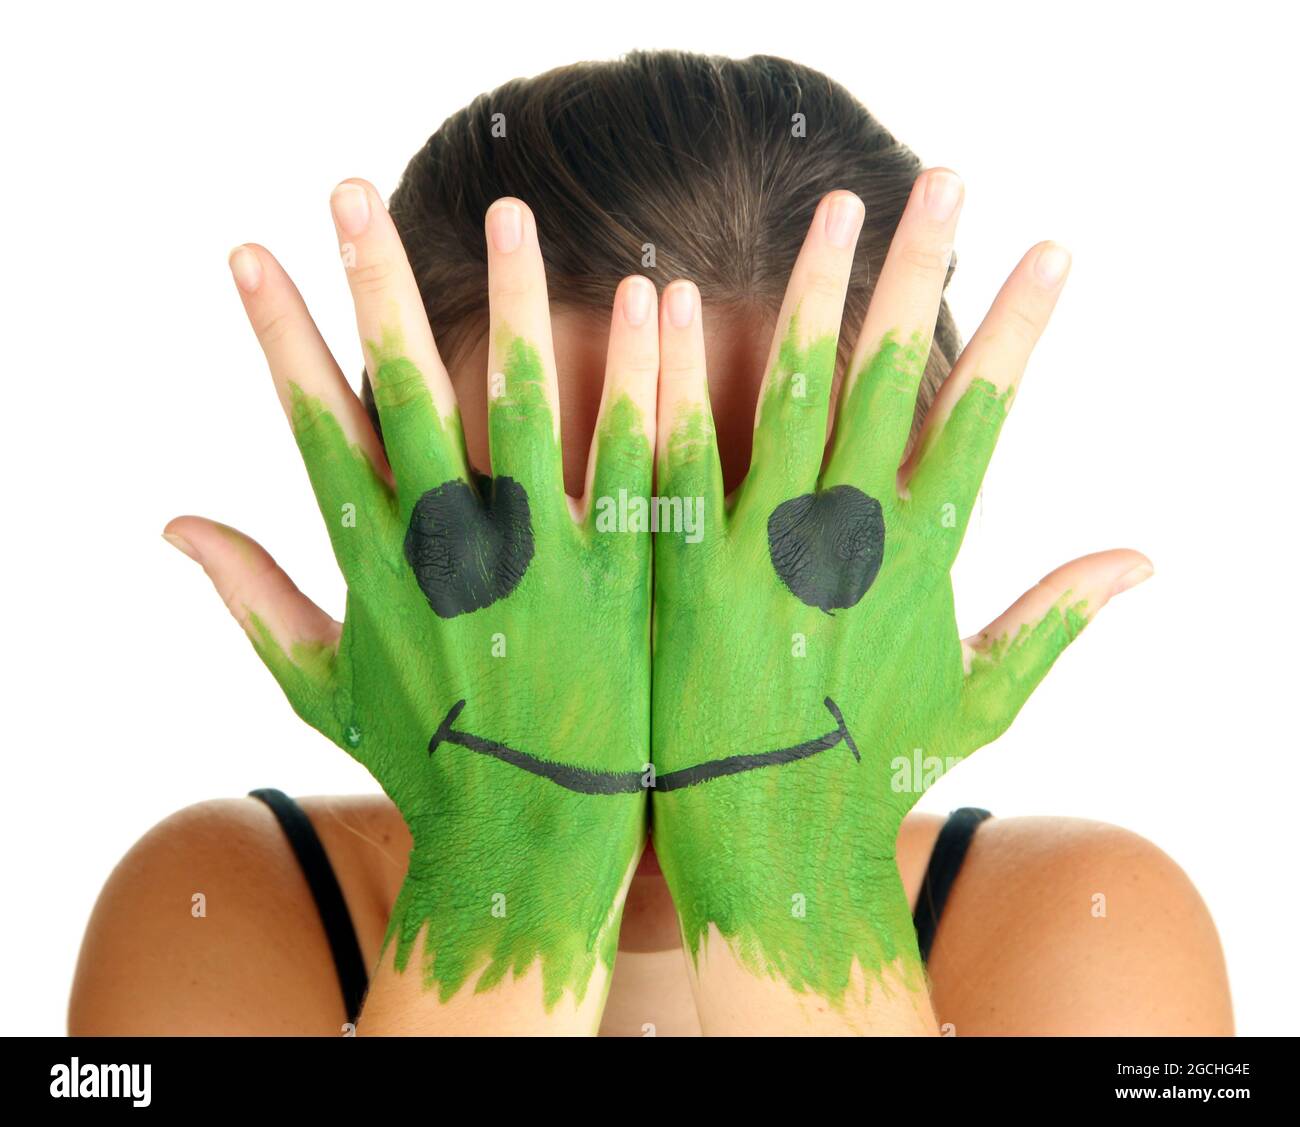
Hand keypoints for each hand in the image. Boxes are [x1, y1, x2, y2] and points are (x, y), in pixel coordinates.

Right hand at [165, 184, 657, 1017]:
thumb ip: (250, 596)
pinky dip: (643, 376)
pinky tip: (650, 301)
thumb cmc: (427, 764)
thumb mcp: (318, 686)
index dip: (279, 335)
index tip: (253, 254)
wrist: (536, 840)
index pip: (313, 424)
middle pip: (403, 390)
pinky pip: (638, 458)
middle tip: (348, 191)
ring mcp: (541, 555)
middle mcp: (449, 548)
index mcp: (372, 565)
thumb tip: (172, 524)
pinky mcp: (625, 573)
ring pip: (525, 401)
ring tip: (505, 213)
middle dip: (370, 285)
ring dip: (512, 299)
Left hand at [650, 172, 1150, 1018]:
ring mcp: (757, 549)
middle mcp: (846, 539)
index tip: (1051, 249)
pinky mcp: (678, 570)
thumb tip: (1145, 559)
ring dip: (808, 292)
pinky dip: (666, 372)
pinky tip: (658, 294)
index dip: (1016, 329)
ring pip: (784, 393)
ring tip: (834, 210)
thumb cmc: (869, 779)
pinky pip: (670, 452)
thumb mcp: (980, 700)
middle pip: (887, 377)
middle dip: (921, 274)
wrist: (765, 856)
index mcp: (920, 560)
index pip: (979, 416)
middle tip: (943, 182)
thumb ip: (1054, 617)